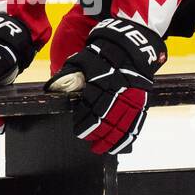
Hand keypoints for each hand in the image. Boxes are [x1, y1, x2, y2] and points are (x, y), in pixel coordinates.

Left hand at [45, 17, 165, 154]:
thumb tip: (51, 88)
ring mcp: (132, 95)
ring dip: (112, 139)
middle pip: (107, 118)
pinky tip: (121, 145)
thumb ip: (67, 75)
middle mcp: (118, 90)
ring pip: (122, 123)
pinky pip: (136, 121)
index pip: (91, 108)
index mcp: (101, 81)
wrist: (129, 46)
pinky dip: (129, 135)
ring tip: (103, 149)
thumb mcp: (81, 60)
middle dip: (97, 134)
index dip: (84, 123)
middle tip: (90, 144)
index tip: (79, 132)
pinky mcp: (142, 99)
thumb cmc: (101, 55)